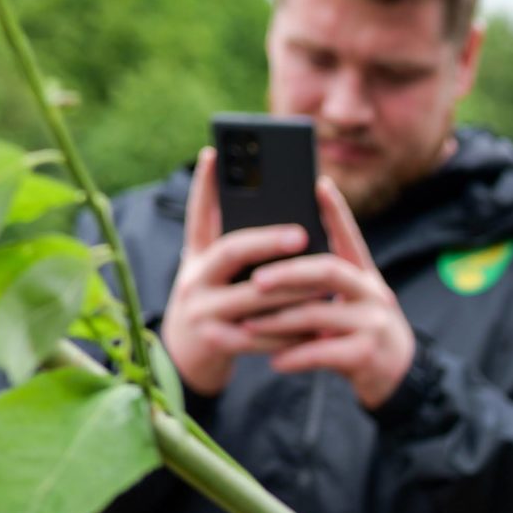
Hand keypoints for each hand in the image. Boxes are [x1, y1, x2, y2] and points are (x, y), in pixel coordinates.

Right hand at [160, 148, 333, 397]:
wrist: (186, 360)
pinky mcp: (215, 342)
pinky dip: (290, 333)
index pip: (199, 215)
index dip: (204, 184)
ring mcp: (201, 311)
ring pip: (252, 296)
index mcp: (195, 257)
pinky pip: (260, 336)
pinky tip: (317, 328)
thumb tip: (288, 227)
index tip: (214, 153)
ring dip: (292, 290)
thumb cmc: (215, 307)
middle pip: (231, 251)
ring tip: (326, 282)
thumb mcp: (214, 275)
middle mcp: (192, 278)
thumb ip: (236, 252)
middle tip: (301, 234)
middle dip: (267, 241)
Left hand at [237, 176, 416, 410]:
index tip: (319, 184)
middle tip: (255, 280)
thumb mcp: (354, 302)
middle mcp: (374, 294)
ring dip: (278, 321)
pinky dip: (294, 356)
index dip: (336, 211)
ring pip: (317, 314)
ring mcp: (374, 325)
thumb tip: (275, 262)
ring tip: (248, 325)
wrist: (399, 377)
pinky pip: (321, 352)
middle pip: (328, 271)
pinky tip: (275, 360)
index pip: (350, 237)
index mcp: (366, 276)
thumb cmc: (362, 333)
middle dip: (287, 273)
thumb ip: (327, 283)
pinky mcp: (367, 355)